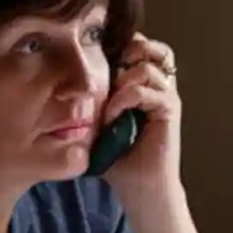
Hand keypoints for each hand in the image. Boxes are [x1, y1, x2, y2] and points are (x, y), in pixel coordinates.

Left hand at [102, 33, 181, 202]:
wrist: (140, 187)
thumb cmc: (118, 158)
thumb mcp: (97, 121)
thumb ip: (91, 97)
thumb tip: (63, 75)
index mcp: (143, 84)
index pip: (139, 45)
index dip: (121, 46)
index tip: (98, 63)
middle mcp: (158, 86)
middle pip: (151, 47)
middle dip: (128, 55)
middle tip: (111, 77)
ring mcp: (165, 97)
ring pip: (148, 66)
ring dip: (123, 80)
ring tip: (110, 103)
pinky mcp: (169, 111)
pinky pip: (145, 91)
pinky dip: (125, 99)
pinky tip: (112, 117)